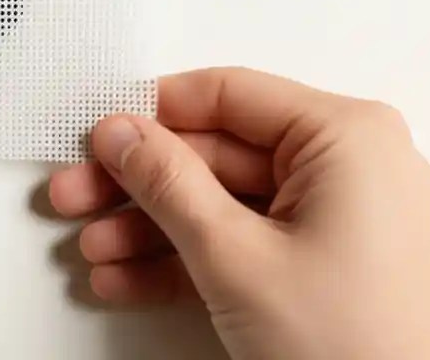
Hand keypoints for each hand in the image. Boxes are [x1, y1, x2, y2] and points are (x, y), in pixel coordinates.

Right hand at [49, 68, 429, 359]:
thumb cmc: (356, 347)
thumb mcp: (237, 257)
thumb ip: (169, 184)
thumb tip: (121, 133)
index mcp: (344, 135)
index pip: (226, 95)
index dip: (151, 116)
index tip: (93, 141)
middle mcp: (350, 164)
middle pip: (218, 153)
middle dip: (139, 185)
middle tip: (73, 199)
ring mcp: (344, 217)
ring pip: (226, 204)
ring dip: (154, 230)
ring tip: (94, 255)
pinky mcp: (334, 265)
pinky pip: (251, 242)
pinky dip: (192, 260)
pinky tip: (131, 281)